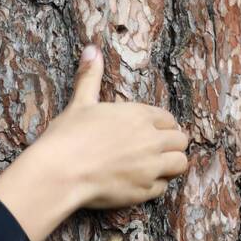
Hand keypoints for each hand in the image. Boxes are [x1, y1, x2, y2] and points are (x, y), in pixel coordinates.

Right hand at [0, 44, 189, 240]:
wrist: (59, 172)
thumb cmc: (67, 137)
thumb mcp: (79, 104)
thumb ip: (90, 77)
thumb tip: (91, 49)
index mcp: (138, 115)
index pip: (168, 119)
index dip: (162, 127)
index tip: (153, 133)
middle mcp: (151, 139)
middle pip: (181, 141)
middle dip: (171, 145)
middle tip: (156, 151)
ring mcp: (151, 166)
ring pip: (180, 164)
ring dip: (170, 165)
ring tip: (154, 168)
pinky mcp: (144, 191)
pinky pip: (163, 188)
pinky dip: (154, 186)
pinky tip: (140, 184)